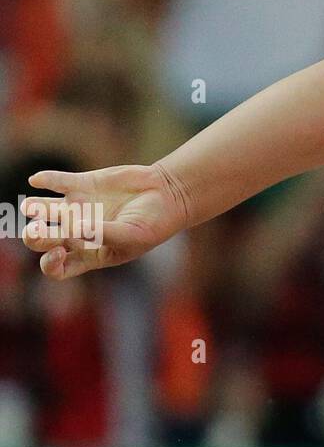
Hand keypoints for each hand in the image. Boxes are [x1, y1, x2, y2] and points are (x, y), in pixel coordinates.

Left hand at [21, 163, 192, 279]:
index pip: (58, 267)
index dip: (50, 263)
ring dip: (34, 208)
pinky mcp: (84, 184)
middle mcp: (78, 232)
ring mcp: (79, 208)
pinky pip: (58, 182)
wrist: (170, 193)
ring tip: (31, 207)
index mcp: (89, 253)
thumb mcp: (130, 235)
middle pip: (44, 239)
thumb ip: (100, 233)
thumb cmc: (154, 223)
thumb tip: (71, 229)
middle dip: (36, 236)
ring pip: (45, 210)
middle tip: (38, 229)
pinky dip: (46, 179)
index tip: (58, 252)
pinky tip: (37, 180)